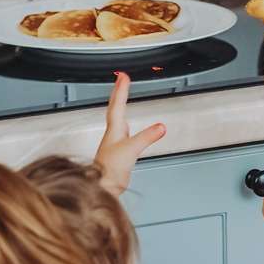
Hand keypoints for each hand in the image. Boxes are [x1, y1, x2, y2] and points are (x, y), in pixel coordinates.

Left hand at [93, 72, 166, 195]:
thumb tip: (160, 126)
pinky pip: (123, 130)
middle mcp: (113, 133)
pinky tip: (127, 126)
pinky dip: (125, 122)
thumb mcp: (131, 150)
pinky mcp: (119, 151)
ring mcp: (115, 142)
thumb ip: (146, 137)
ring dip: (119, 105)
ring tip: (121, 96)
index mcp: (114, 129)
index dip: (121, 89)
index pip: (118, 104)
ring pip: (117, 118)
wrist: (103, 187)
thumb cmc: (109, 169)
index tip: (123, 75)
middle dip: (118, 92)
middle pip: (115, 108)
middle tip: (121, 79)